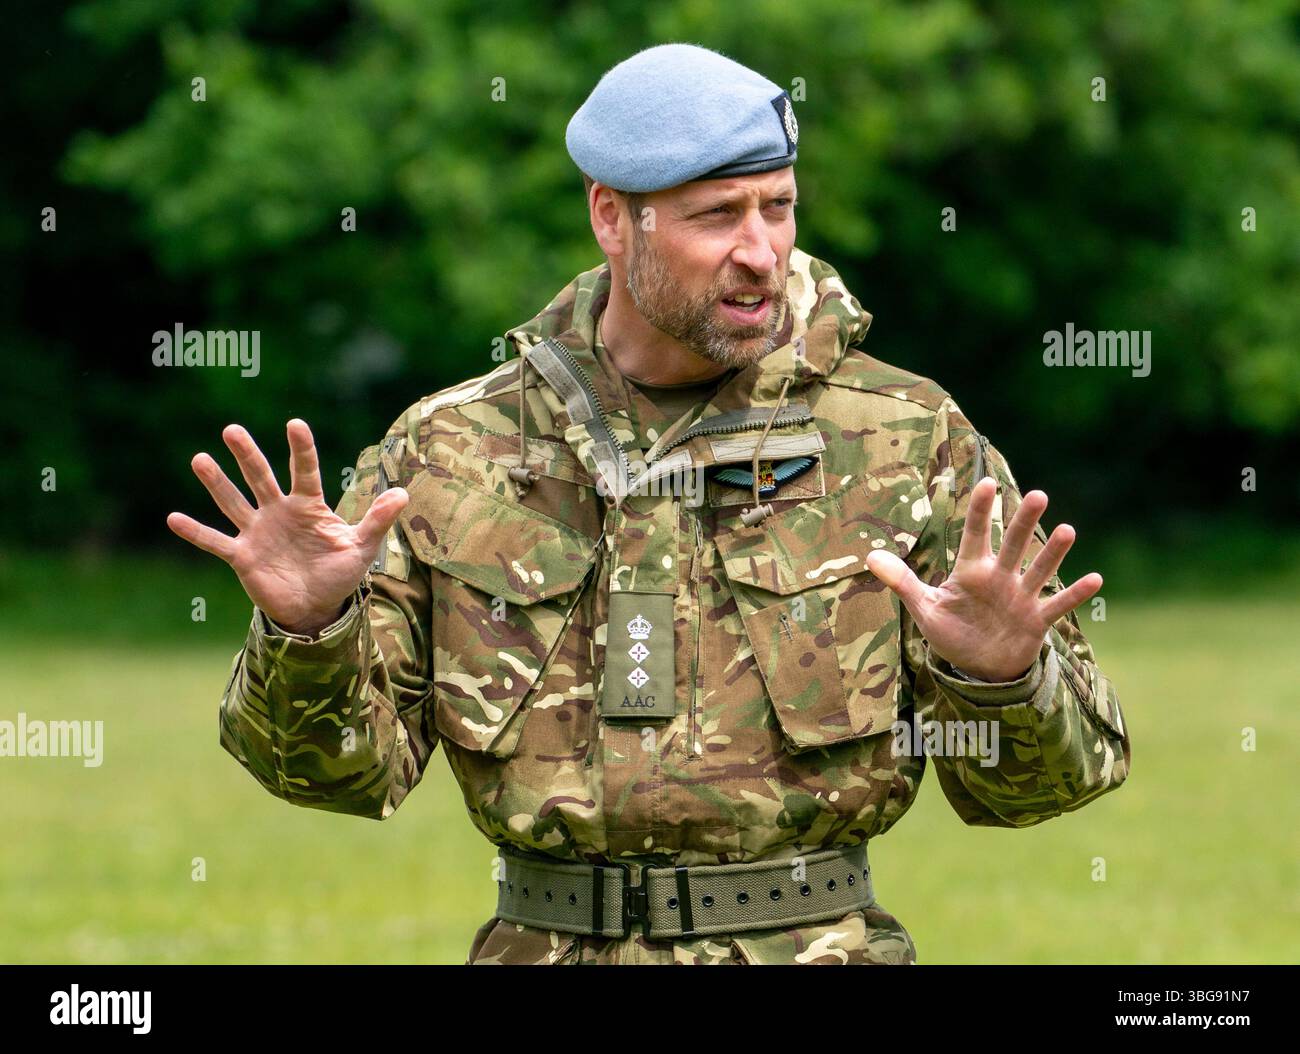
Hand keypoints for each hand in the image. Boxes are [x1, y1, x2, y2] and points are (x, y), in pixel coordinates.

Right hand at [166, 420, 408, 635]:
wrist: (317, 608)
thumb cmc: (340, 573)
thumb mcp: (362, 548)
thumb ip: (378, 520)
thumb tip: (403, 493)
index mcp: (309, 506)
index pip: (304, 471)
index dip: (301, 449)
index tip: (295, 424)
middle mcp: (279, 512)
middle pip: (261, 477)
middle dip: (247, 455)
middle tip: (232, 430)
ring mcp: (258, 532)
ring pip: (234, 502)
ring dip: (216, 483)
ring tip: (199, 459)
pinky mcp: (243, 557)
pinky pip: (216, 542)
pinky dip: (196, 532)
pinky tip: (173, 518)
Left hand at [865, 477, 1101, 681]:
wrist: (978, 667)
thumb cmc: (953, 632)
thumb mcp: (924, 608)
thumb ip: (902, 581)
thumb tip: (869, 556)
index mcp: (971, 571)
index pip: (974, 534)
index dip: (979, 510)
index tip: (985, 482)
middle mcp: (1000, 577)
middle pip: (1012, 544)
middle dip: (1023, 522)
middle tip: (1037, 495)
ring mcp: (1021, 597)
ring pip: (1039, 569)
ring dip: (1053, 552)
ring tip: (1068, 530)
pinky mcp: (1036, 621)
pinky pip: (1057, 605)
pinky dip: (1074, 594)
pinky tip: (1095, 578)